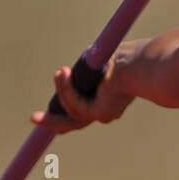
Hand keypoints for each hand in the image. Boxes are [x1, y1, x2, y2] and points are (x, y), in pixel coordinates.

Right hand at [31, 40, 145, 132]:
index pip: (83, 111)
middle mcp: (105, 111)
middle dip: (51, 121)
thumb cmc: (133, 58)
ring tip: (60, 71)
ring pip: (70, 113)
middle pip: (72, 122)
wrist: (145, 65)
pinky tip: (63, 72)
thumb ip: (93, 65)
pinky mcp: (98, 112)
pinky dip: (65, 88)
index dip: (63, 115)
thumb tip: (90, 56)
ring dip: (61, 90)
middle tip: (33, 117)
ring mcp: (101, 114)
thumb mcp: (105, 60)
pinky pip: (73, 103)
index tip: (47, 119)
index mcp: (108, 100)